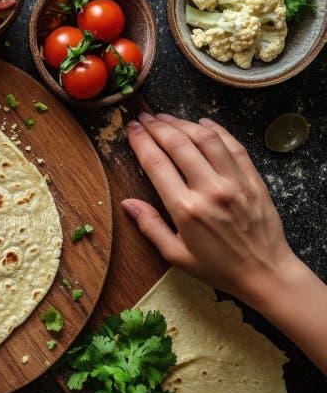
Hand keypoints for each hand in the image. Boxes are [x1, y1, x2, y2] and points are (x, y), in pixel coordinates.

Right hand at [121, 113, 296, 302]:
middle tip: (145, 118)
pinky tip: (202, 122)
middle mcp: (210, 190)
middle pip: (179, 144)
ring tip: (167, 118)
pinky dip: (216, 129)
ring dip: (183, 123)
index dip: (141, 141)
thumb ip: (150, 226)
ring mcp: (234, 182)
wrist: (265, 273)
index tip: (132, 130)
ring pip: (206, 138)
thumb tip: (127, 203)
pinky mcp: (253, 179)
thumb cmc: (218, 268)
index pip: (156, 163)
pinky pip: (233, 145)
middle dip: (158, 126)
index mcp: (186, 210)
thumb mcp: (175, 254)